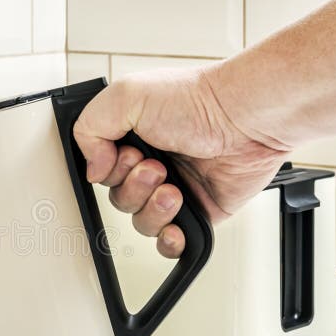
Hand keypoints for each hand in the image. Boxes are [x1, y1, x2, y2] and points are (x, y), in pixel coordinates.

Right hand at [73, 65, 289, 257]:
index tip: (126, 155)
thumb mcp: (126, 95)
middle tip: (156, 168)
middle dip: (134, 188)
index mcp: (131, 137)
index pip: (101, 171)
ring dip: (153, 209)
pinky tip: (175, 227)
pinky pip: (170, 241)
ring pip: (140, 221)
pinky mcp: (198, 211)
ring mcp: (174, 188)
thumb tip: (92, 169)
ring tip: (173, 190)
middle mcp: (152, 163)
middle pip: (118, 198)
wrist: (247, 119)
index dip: (108, 170)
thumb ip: (89, 128)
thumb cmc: (199, 100)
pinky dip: (168, 241)